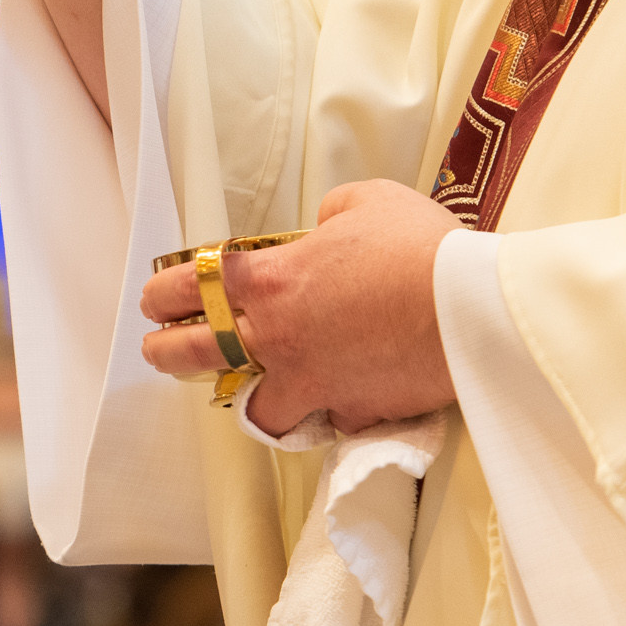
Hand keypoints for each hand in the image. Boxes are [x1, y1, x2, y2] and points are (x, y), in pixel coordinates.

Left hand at [138, 182, 461, 435]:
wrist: (471, 307)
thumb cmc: (419, 246)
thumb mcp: (367, 202)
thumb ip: (331, 215)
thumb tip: (325, 230)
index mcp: (273, 278)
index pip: (191, 284)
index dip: (162, 293)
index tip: (154, 300)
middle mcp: (278, 335)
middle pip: (194, 352)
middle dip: (166, 352)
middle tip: (160, 350)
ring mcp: (310, 380)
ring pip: (254, 409)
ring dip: (250, 400)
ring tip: (252, 394)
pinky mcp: (351, 411)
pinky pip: (327, 423)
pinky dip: (329, 416)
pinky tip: (335, 407)